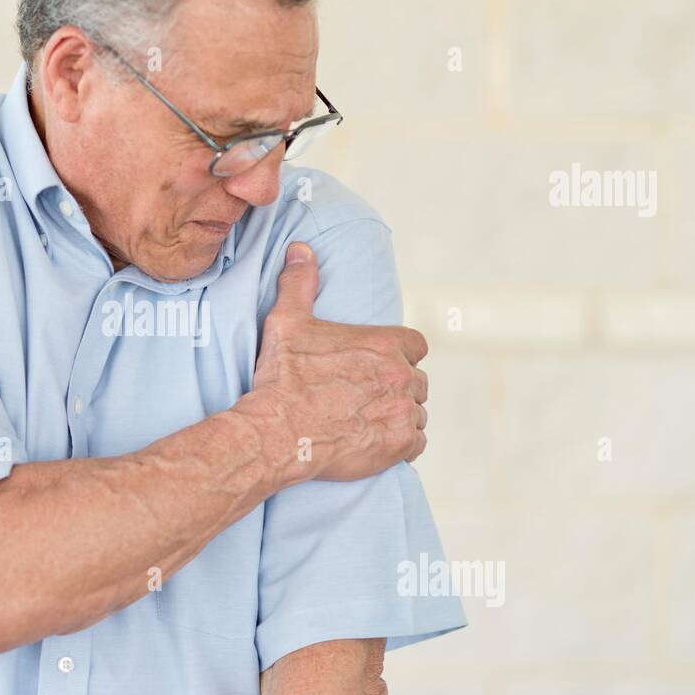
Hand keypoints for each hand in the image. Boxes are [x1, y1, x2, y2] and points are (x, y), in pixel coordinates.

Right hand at [238, 241, 428, 487]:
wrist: (277, 433)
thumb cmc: (282, 378)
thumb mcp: (287, 322)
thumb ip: (300, 283)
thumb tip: (301, 249)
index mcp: (384, 344)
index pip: (416, 345)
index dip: (400, 355)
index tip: (379, 366)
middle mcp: (401, 375)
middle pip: (417, 380)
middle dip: (397, 388)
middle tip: (367, 397)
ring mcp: (403, 411)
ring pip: (417, 412)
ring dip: (399, 415)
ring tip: (369, 421)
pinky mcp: (399, 445)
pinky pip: (417, 443)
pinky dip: (402, 444)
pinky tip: (378, 441)